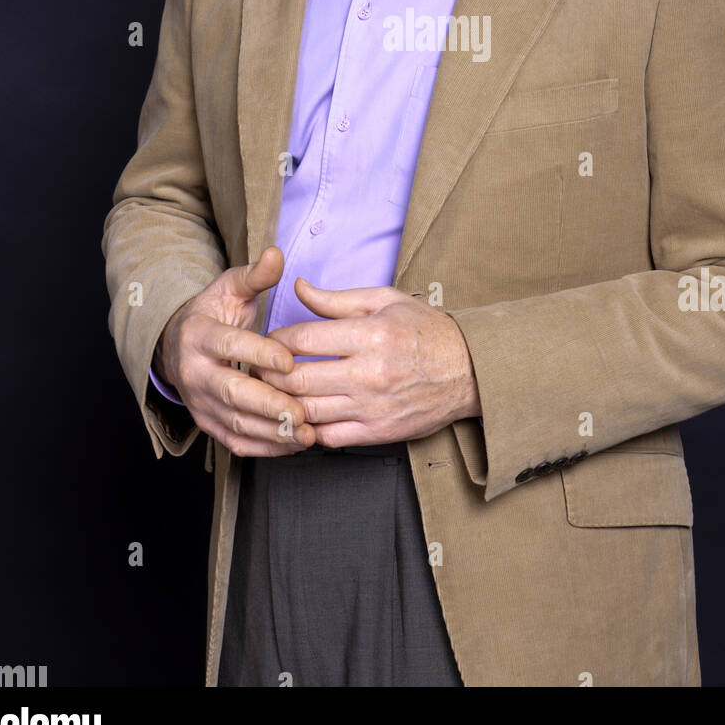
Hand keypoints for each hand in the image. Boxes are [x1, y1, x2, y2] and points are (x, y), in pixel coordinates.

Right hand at [153, 246, 316, 456]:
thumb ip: (255, 275)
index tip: (290, 361)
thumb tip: (276, 253)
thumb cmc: (214, 313)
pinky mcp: (208, 423)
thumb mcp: (229, 288)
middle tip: (302, 411)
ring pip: (235, 422)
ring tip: (307, 433)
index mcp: (200, 335)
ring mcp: (200, 402)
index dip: (259, 354)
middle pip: (231, 393)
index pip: (230, 346)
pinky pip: (235, 441)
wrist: (178, 344)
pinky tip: (294, 444)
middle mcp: (195, 372)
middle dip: (269, 404)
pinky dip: (265, 448)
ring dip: (271, 432)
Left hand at [255, 279, 480, 447]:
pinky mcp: (377, 433)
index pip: (302, 338)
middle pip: (296, 378)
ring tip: (271, 392)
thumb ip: (337, 299)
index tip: (267, 340)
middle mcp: (368, 373)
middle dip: (268, 374)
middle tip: (256, 369)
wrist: (468, 371)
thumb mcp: (385, 301)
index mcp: (370, 334)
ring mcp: (371, 407)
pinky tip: (303, 414)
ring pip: (306, 410)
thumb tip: (297, 287)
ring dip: (282, 403)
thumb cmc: (426, 330)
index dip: (274, 340)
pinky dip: (308, 427)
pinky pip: (327, 437)